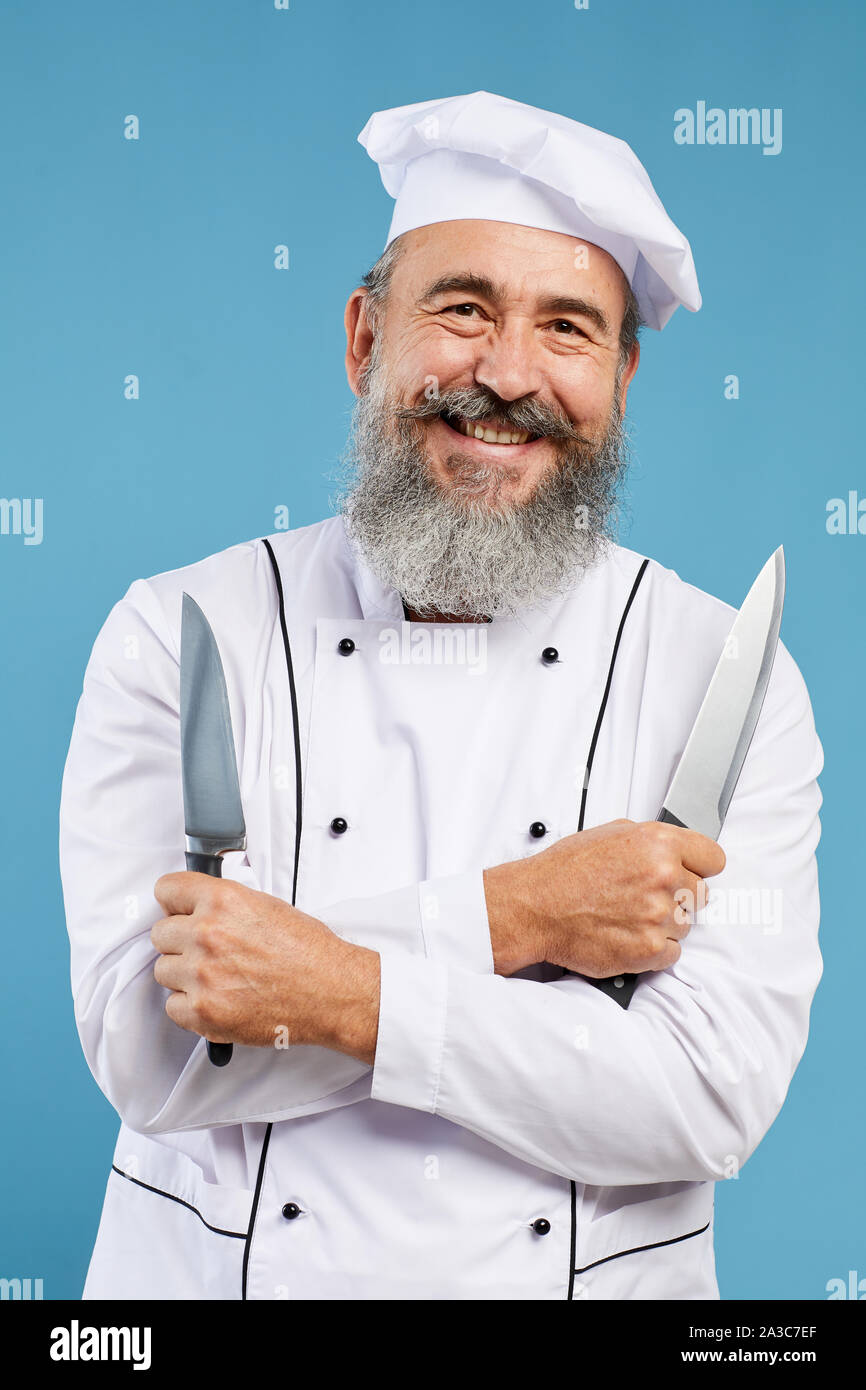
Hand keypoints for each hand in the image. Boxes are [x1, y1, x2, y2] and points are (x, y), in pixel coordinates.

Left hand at [151, 872, 379, 1061]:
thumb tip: (196, 908)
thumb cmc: (308, 951)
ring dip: (184, 975)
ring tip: (217, 977)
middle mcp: (208, 934)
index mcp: (223, 901)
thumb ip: (225, 904)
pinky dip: (190, 1007)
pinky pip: (172, 1007)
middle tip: (205, 951)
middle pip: (160, 934)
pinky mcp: (203, 1011)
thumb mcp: (266, 905)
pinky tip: (217, 999)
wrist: (331, 991)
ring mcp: (202, 974)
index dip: (173, 903)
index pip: (166, 890)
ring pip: (163, 971)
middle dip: (180, 942)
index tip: (177, 911)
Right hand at [483, 819, 725, 977]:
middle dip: (678, 896)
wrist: (535, 907)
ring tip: (628, 916)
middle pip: (701, 894)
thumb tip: (675, 849)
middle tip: (645, 897)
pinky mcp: (649, 950)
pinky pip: (672, 953)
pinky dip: (653, 949)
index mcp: (657, 844)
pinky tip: (627, 935)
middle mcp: (663, 878)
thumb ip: (650, 840)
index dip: (699, 867)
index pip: (714, 859)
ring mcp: (658, 916)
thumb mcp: (609, 833)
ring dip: (663, 924)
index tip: (691, 873)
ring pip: (685, 925)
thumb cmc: (564, 872)